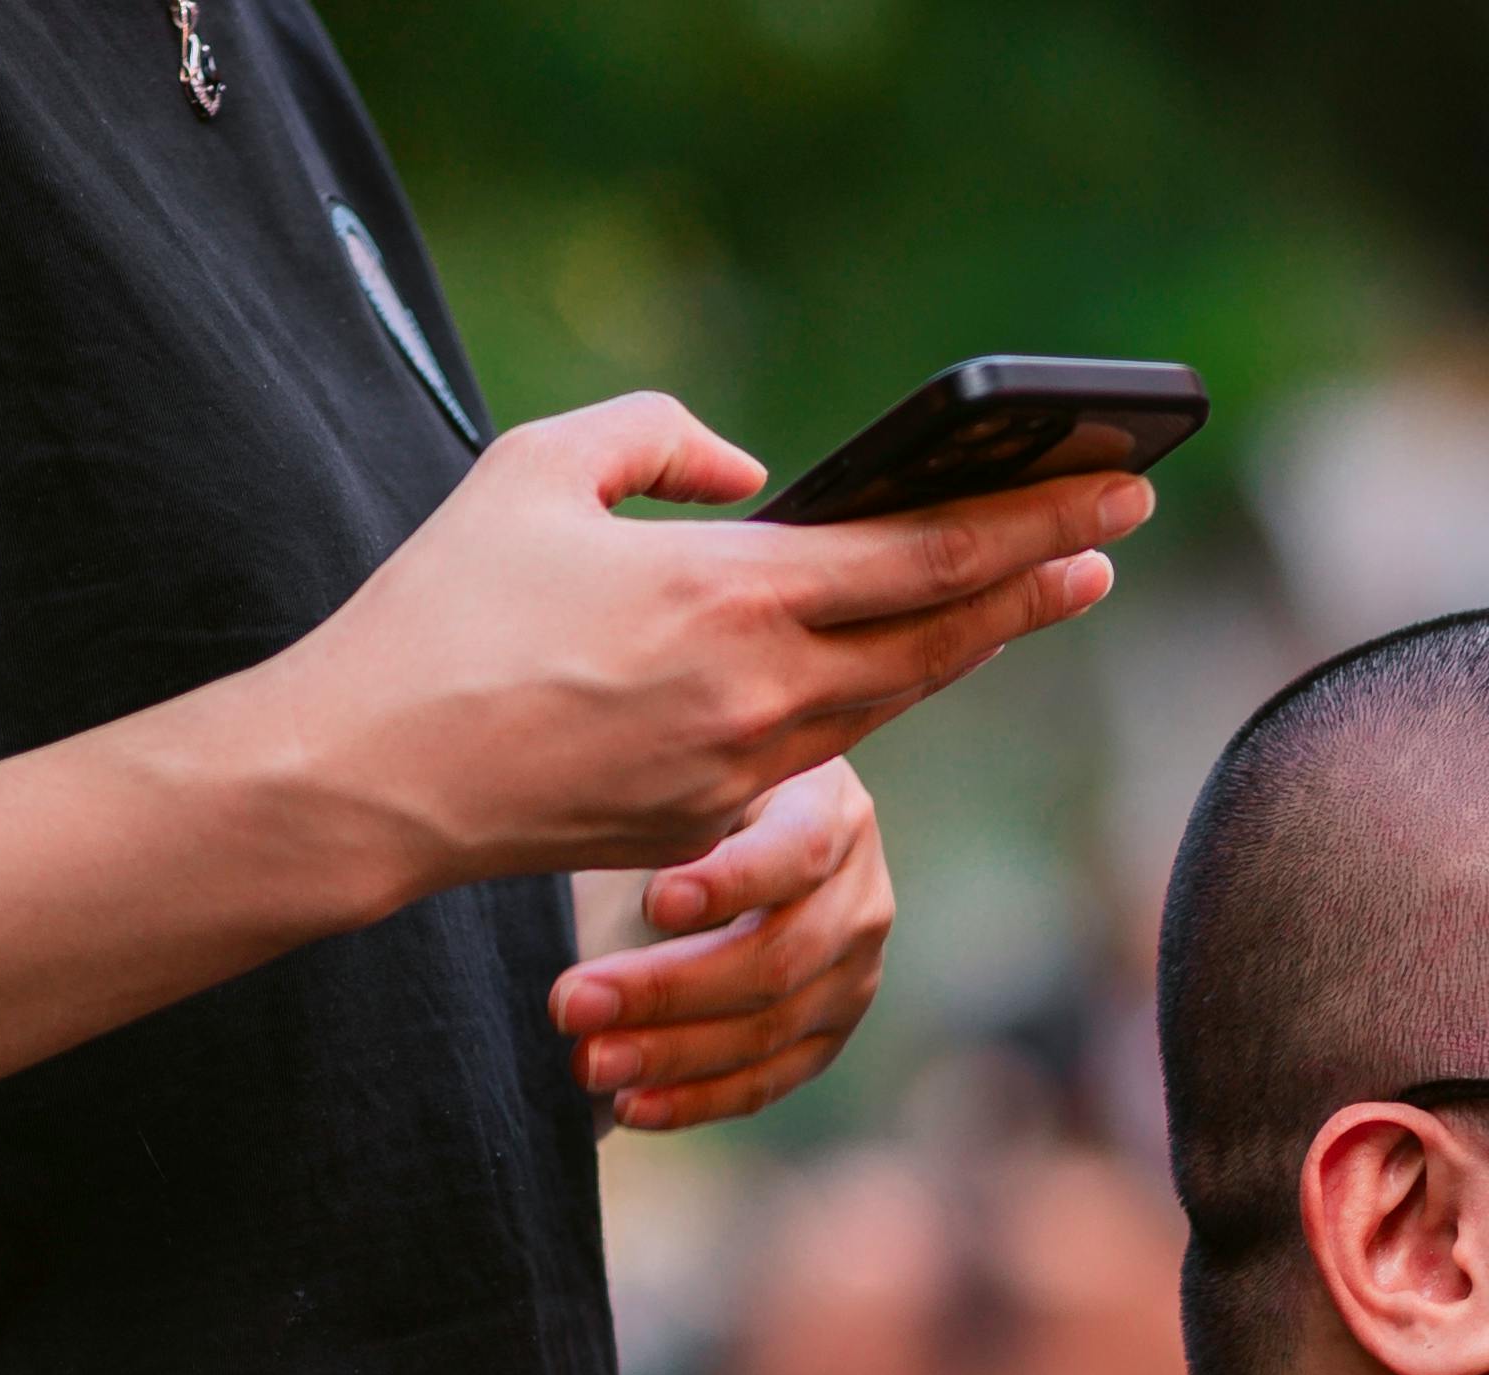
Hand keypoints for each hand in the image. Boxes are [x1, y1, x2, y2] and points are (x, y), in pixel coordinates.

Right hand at [254, 394, 1139, 904]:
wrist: (376, 780)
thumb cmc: (442, 610)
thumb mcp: (537, 466)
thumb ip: (656, 436)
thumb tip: (745, 471)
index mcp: (729, 593)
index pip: (923, 553)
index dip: (1031, 522)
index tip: (1111, 488)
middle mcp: (761, 692)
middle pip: (942, 637)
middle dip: (1036, 582)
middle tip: (1112, 538)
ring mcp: (743, 772)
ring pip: (891, 699)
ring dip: (970, 642)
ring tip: (1032, 593)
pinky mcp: (711, 824)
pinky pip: (815, 746)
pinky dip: (870, 693)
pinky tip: (898, 660)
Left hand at [555, 761, 894, 1128]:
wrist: (750, 840)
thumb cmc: (704, 800)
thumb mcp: (701, 776)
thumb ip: (677, 800)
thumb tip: (597, 826)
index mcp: (833, 814)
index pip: (797, 854)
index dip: (730, 883)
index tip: (653, 903)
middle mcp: (860, 902)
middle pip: (775, 960)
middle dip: (665, 990)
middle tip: (571, 1002)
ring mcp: (853, 979)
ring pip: (767, 1031)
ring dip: (668, 1055)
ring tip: (587, 1062)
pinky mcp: (826, 1038)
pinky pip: (764, 1082)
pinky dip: (693, 1099)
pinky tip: (629, 1107)